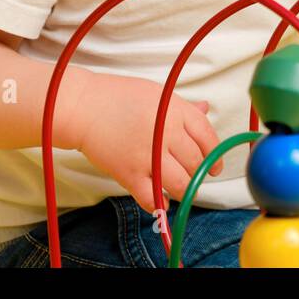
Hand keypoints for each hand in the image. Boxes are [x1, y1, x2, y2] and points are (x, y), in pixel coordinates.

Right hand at [76, 74, 222, 214]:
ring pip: (181, 184)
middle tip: (194, 175)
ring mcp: (148, 155)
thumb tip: (206, 109)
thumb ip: (182, 107)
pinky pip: (152, 198)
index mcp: (175, 111)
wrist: (83, 107)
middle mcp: (166, 133)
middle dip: (199, 173)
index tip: (215, 165)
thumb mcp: (155, 94)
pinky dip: (160, 204)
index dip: (215, 154)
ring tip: (180, 188)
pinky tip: (162, 201)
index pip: (207, 136)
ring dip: (185, 190)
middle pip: (196, 162)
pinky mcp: (129, 174)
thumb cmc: (117, 97)